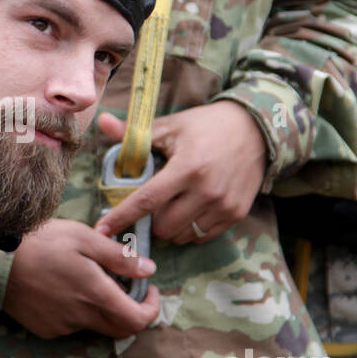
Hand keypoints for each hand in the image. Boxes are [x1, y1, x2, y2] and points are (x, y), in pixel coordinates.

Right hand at [3, 217, 159, 338]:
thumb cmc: (40, 243)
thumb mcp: (84, 238)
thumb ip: (119, 257)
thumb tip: (148, 270)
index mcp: (96, 295)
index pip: (138, 320)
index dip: (151, 308)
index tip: (149, 289)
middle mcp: (81, 317)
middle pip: (120, 328)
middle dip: (130, 310)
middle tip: (125, 285)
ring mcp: (62, 326)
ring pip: (94, 323)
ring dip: (99, 307)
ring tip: (83, 276)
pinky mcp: (45, 328)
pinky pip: (71, 324)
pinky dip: (76, 310)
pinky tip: (61, 287)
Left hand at [94, 102, 267, 245]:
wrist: (256, 129)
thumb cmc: (206, 126)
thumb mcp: (170, 126)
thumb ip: (134, 133)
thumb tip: (102, 121)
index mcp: (187, 167)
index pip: (146, 200)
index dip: (121, 217)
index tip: (101, 230)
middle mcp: (207, 190)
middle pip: (163, 226)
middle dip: (150, 220)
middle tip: (153, 204)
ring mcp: (224, 205)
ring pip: (182, 235)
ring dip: (170, 227)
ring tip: (173, 205)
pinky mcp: (236, 214)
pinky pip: (202, 236)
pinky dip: (190, 229)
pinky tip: (191, 209)